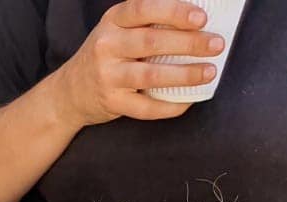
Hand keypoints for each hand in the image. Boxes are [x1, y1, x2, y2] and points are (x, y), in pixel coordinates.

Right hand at [51, 0, 224, 126]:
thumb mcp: (118, 29)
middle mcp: (107, 46)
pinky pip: (145, 107)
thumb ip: (147, 22)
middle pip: (151, 42)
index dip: (173, 11)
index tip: (201, 17)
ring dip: (184, 74)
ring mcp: (107, 76)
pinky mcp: (111, 102)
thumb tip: (198, 18)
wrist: (70, 92)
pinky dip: (169, 106)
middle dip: (189, 43)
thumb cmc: (107, 55)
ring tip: (209, 72)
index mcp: (113, 21)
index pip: (144, 9)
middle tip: (217, 44)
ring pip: (150, 75)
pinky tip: (188, 101)